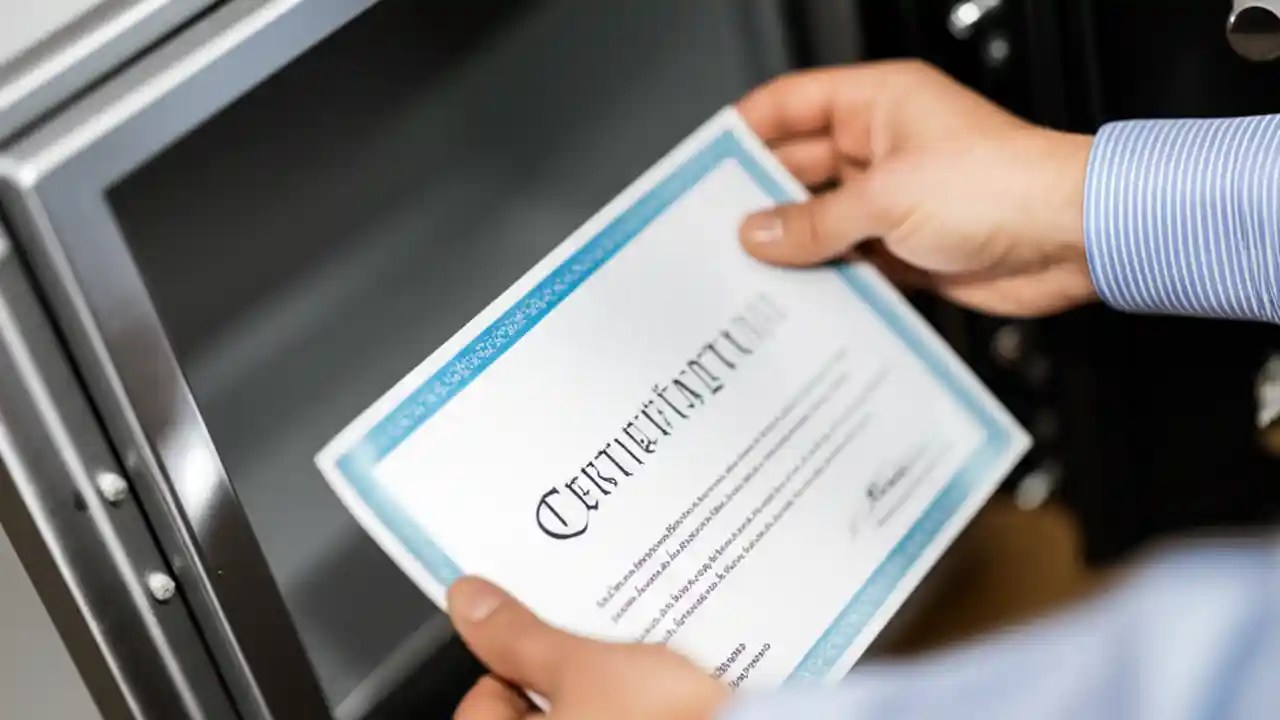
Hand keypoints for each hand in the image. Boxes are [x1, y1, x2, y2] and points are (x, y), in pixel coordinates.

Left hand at [449, 577, 727, 718]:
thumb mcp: (588, 669)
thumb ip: (521, 638)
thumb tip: (471, 603)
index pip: (480, 705)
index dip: (513, 664)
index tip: (548, 645)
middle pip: (536, 717)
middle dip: (563, 683)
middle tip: (597, 655)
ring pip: (589, 719)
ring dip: (607, 700)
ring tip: (641, 676)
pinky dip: (639, 712)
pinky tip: (668, 703)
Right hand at [737, 60, 1095, 317]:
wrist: (1073, 240)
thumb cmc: (1004, 185)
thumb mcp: (887, 197)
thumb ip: (814, 220)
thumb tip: (759, 230)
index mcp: (877, 104)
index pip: (790, 105)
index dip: (744, 131)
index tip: (705, 165)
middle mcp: (882, 147)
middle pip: (799, 166)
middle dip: (760, 197)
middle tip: (714, 229)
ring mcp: (894, 199)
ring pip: (821, 219)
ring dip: (791, 244)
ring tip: (746, 269)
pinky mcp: (907, 248)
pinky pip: (848, 260)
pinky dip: (824, 277)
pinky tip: (794, 295)